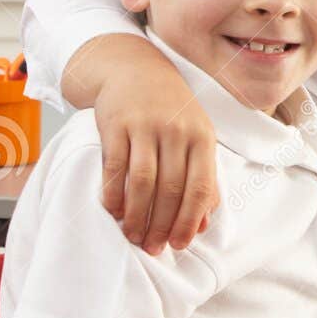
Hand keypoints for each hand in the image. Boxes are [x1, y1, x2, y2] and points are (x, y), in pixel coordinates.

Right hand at [93, 58, 219, 254]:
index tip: (180, 245)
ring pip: (142, 182)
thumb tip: (203, 224)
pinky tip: (113, 211)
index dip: (190, 221)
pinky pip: (114, 167)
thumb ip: (203, 178)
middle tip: (152, 247)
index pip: (200, 187)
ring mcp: (145, 127)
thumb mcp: (197, 138)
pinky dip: (113, 195)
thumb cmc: (172, 112)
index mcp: (202, 137)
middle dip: (161, 225)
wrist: (137, 70)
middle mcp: (176, 131)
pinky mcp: (116, 125)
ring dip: (136, 216)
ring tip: (133, 236)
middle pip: (170, 189)